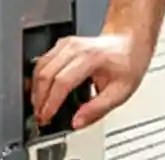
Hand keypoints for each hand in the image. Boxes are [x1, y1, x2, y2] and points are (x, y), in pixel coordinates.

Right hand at [30, 31, 151, 129]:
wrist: (128, 42)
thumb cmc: (127, 64)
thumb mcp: (120, 92)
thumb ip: (98, 109)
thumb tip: (77, 122)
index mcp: (91, 58)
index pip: (63, 81)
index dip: (51, 102)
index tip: (47, 117)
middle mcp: (76, 47)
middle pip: (47, 73)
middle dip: (39, 99)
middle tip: (41, 117)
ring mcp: (67, 44)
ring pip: (40, 66)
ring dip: (36, 89)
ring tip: (40, 108)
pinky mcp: (62, 44)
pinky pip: (42, 61)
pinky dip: (38, 79)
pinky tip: (42, 93)